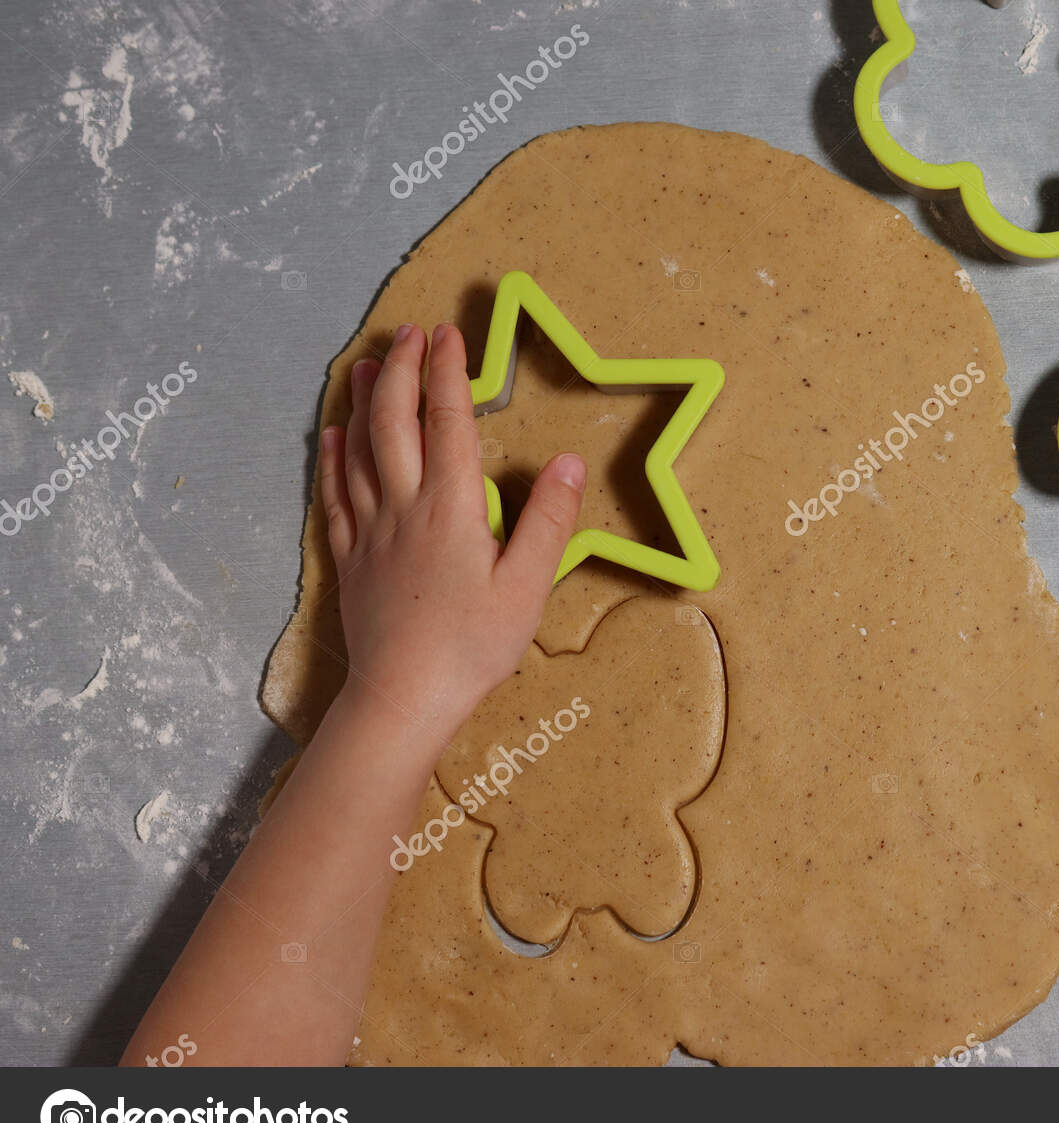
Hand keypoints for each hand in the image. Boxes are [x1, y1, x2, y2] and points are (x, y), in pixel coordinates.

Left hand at [318, 322, 585, 734]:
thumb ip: (548, 520)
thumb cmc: (472, 646)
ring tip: (365, 365)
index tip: (449, 335)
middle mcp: (404, 507)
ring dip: (362, 402)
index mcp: (452, 508)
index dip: (449, 373)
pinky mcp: (350, 557)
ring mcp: (370, 531)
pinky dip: (333, 457)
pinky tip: (334, 436)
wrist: (403, 696)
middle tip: (407, 335)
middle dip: (400, 371)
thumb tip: (568, 461)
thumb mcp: (528, 586)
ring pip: (358, 450)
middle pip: (394, 422)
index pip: (449, 422)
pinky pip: (335, 494)